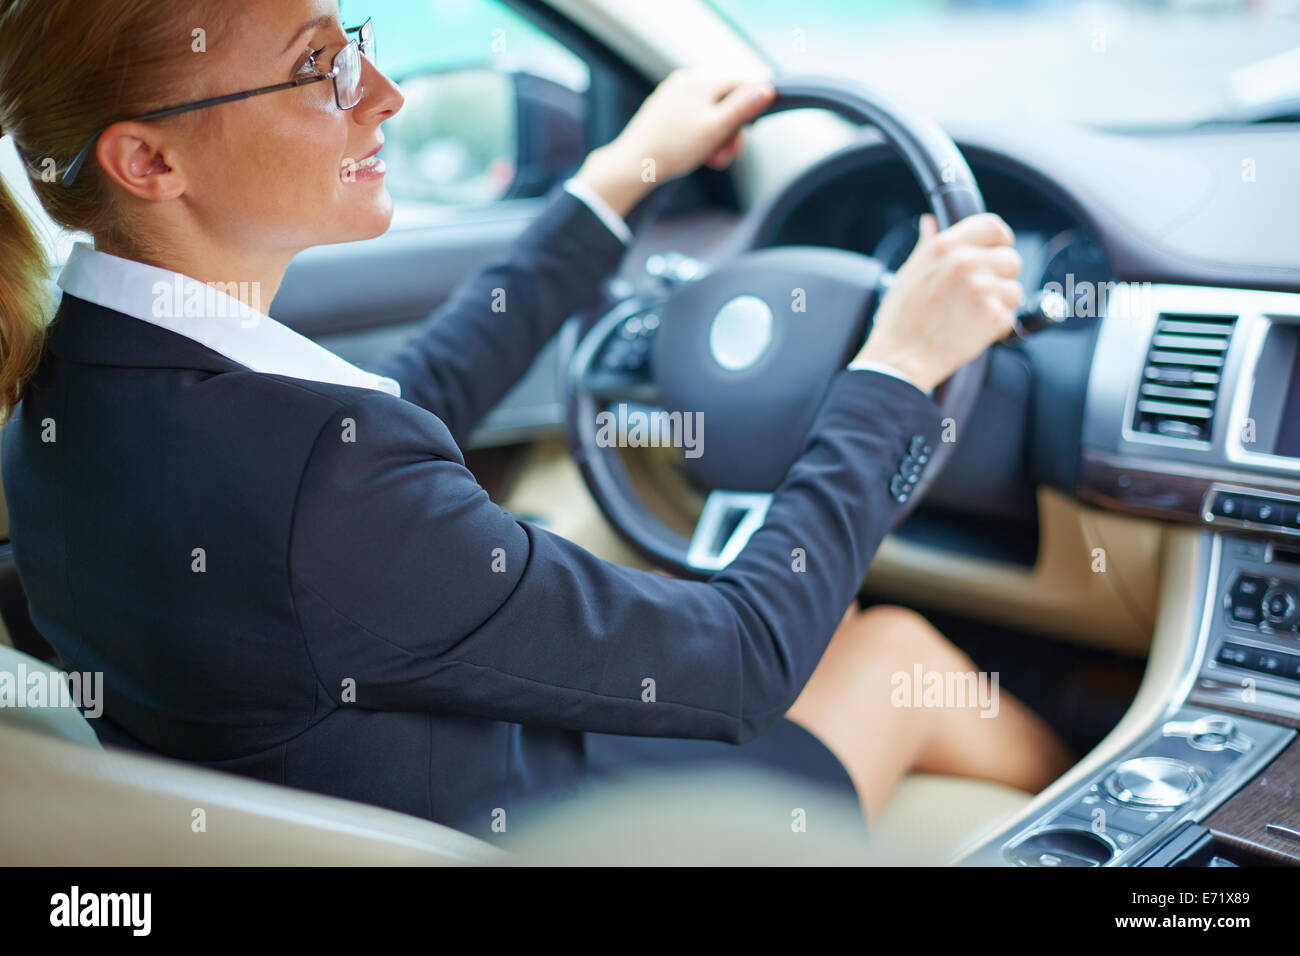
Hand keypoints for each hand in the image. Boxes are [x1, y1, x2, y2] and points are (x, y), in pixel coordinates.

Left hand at [572, 69, 775, 217]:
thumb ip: (743, 108)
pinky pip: (692, 117)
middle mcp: (686, 80)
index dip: (752, 106)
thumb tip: (767, 89)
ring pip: (709, 110)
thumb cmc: (674, 147)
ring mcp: (673, 94)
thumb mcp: (716, 128)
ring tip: (713, 159)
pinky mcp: (664, 109)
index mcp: (701, 80)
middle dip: (732, 128)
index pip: (741, 82)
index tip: (751, 130)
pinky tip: (698, 154)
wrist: (635, 164)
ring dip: (718, 135)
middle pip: (725, 99)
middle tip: (729, 154)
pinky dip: (701, 134)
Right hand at [854, 213, 1022, 392]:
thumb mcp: (907, 274)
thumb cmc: (900, 321)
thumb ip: (927, 245)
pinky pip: (1010, 317)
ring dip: (1000, 305)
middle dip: (1000, 279)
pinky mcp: (993, 315)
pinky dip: (996, 328)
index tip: (995, 254)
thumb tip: (930, 223)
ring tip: (971, 316)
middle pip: (1011, 260)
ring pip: (1014, 290)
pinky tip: (972, 331)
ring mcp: (982, 289)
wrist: (900, 359)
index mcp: (945, 247)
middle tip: (976, 296)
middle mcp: (966, 262)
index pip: (993, 227)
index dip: (999, 242)